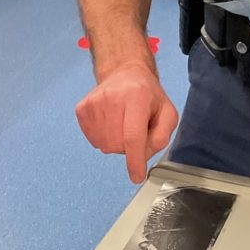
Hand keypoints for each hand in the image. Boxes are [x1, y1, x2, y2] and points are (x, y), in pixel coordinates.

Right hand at [75, 60, 177, 182]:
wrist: (123, 73)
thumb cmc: (147, 95)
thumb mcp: (167, 112)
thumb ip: (162, 135)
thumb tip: (143, 155)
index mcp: (137, 97)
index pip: (133, 135)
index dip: (134, 160)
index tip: (136, 176)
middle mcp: (112, 98)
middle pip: (119, 144)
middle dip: (129, 147)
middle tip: (134, 130)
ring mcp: (93, 104)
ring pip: (105, 145)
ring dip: (116, 142)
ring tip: (122, 124)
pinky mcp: (82, 109)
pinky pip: (93, 140)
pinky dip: (103, 138)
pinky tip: (110, 123)